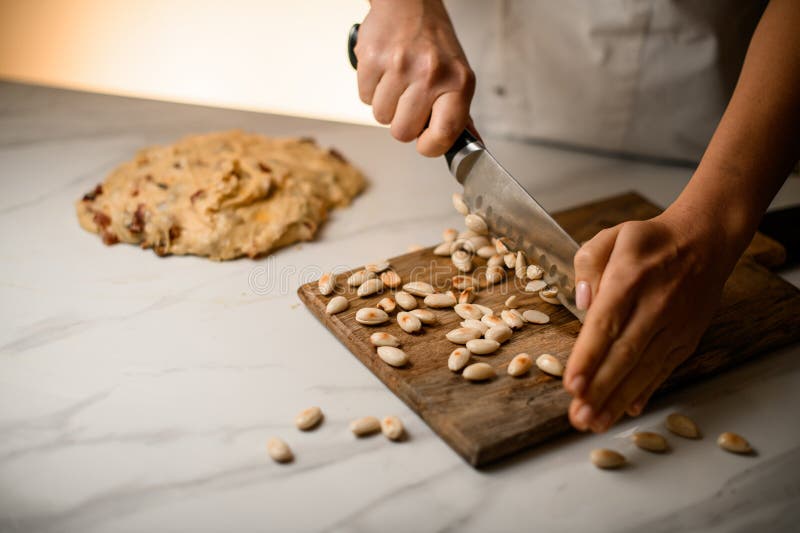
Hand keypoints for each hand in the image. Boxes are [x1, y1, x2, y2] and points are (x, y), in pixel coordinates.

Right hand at [355, 0, 475, 155]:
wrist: (409, 2)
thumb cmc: (434, 43)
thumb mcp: (457, 77)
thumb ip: (460, 115)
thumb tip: (472, 147)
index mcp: (458, 83)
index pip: (444, 135)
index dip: (429, 146)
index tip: (424, 142)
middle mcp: (431, 74)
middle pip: (403, 133)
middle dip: (401, 122)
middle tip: (408, 101)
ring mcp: (400, 66)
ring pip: (381, 117)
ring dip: (385, 105)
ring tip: (397, 81)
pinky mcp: (373, 59)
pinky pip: (364, 97)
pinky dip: (371, 90)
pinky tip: (383, 72)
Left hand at [563, 209, 737, 432]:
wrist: (705, 242)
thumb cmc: (650, 241)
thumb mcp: (611, 236)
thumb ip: (588, 263)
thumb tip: (582, 301)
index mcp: (631, 278)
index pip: (606, 324)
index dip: (589, 357)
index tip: (573, 384)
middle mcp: (655, 305)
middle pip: (625, 354)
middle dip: (601, 390)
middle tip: (579, 417)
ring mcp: (674, 326)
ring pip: (644, 369)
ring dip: (618, 399)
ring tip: (594, 423)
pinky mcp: (686, 339)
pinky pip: (663, 370)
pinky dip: (644, 391)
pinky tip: (626, 410)